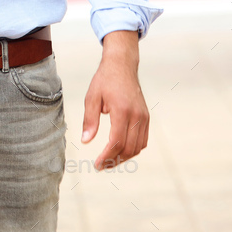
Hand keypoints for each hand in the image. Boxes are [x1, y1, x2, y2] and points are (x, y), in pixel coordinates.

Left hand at [81, 30, 148, 170]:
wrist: (122, 65)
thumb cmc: (105, 80)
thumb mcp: (92, 97)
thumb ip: (89, 120)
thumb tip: (85, 141)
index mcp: (122, 109)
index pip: (117, 141)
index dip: (107, 156)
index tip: (97, 164)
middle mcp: (136, 115)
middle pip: (129, 148)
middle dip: (115, 160)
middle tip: (101, 165)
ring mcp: (144, 116)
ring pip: (138, 147)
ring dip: (125, 157)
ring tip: (109, 160)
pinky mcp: (146, 117)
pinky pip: (143, 140)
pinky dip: (133, 149)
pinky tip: (121, 150)